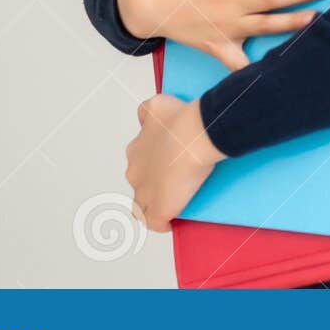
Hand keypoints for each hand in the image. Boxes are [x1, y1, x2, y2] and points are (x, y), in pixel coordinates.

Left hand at [125, 94, 225, 231]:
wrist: (194, 136)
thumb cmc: (180, 120)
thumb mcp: (157, 105)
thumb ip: (147, 112)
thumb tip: (145, 115)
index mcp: (135, 150)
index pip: (138, 162)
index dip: (151, 163)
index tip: (166, 161)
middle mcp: (135, 172)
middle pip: (139, 183)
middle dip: (152, 182)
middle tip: (174, 178)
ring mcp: (145, 193)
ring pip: (141, 205)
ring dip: (154, 203)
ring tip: (173, 201)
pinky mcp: (158, 210)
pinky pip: (154, 223)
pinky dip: (162, 224)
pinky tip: (171, 222)